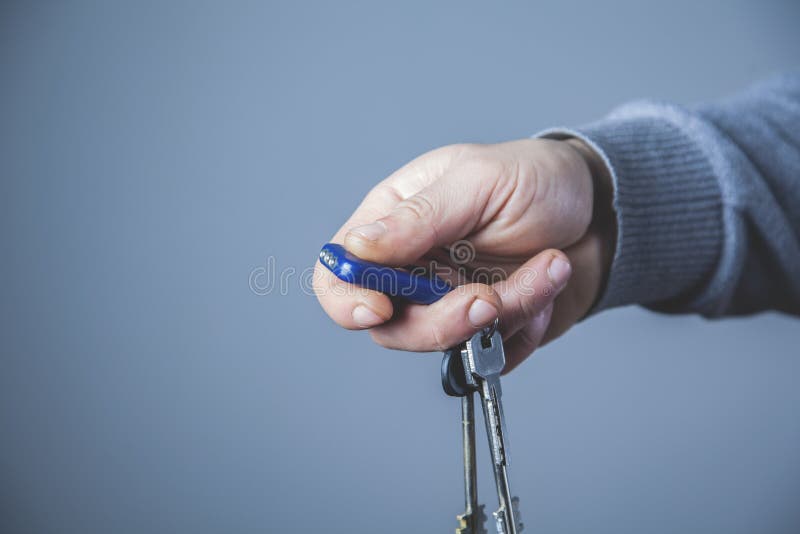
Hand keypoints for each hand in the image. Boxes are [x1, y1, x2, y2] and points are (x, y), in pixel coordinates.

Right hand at [313, 139, 613, 371]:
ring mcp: (449, 302)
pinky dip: (527, 325)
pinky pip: (493, 354)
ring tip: (548, 267)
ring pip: (448, 343)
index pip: (340, 275)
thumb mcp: (479, 180)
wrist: (601, 211)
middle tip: (488, 297)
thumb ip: (419, 217)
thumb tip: (356, 248)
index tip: (383, 307)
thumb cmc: (536, 178)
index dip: (349, 300)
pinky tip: (547, 281)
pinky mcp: (487, 329)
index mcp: (395, 222)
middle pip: (391, 326)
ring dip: (505, 312)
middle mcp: (414, 268)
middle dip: (442, 320)